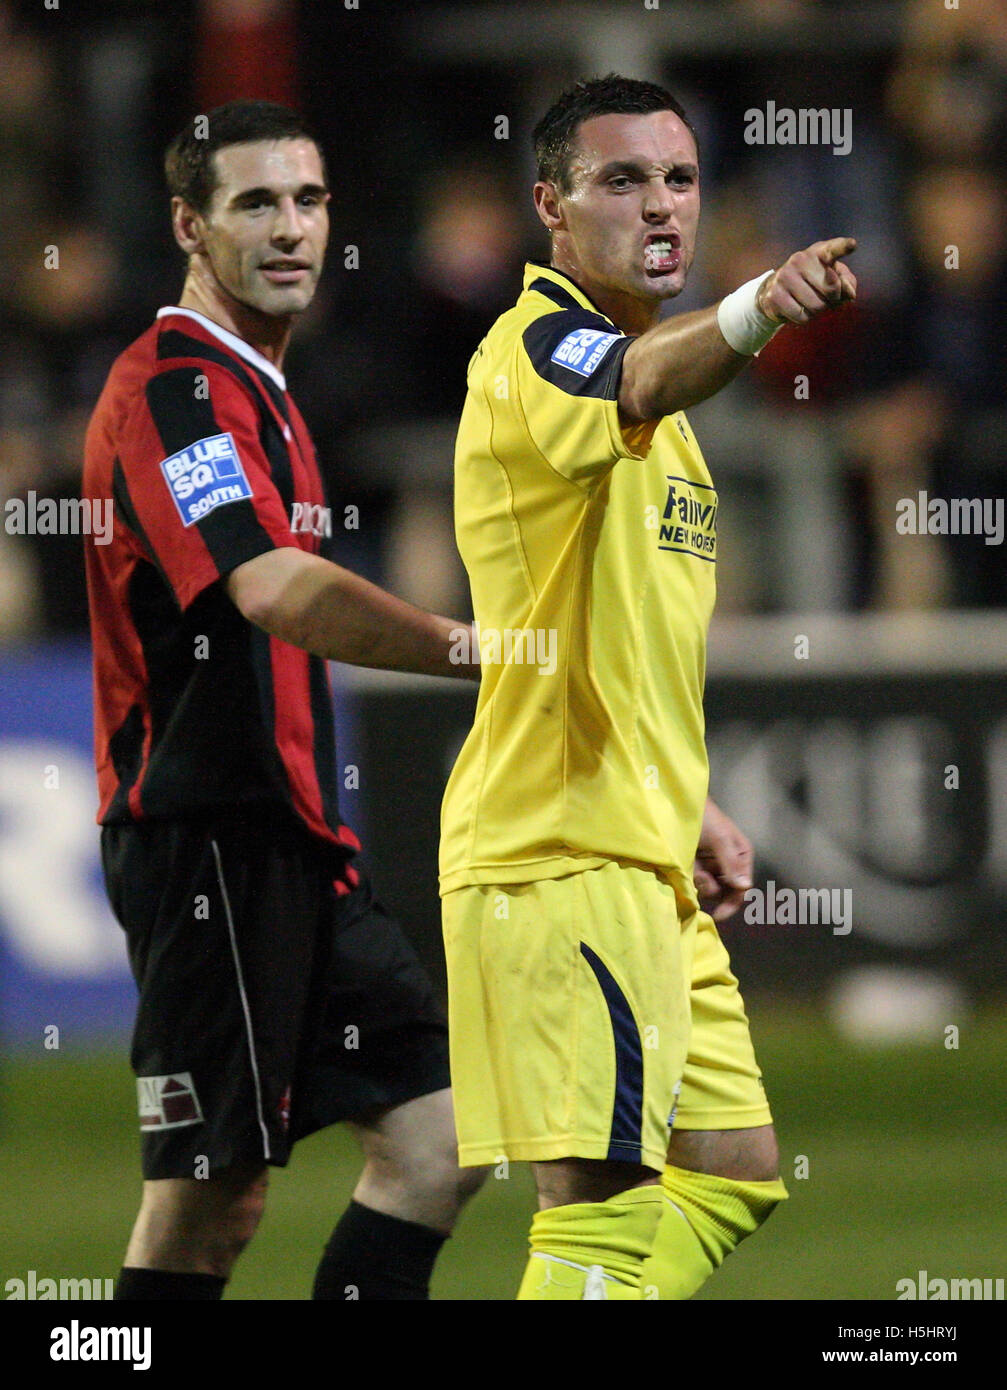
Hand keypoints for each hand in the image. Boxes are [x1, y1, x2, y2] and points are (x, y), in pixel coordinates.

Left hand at [693, 796, 752, 921]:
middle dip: (712, 888)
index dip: (732, 903)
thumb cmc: (703, 817)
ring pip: (710, 888)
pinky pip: (696, 882)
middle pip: (726, 892)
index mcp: (742, 856)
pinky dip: (690, 879)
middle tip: (699, 877)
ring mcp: (712, 866)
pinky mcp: (696, 866)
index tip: (718, 914)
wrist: (676, 805)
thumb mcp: (719, 838)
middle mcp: (730, 864)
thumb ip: (731, 862)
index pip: (742, 888)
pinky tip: (686, 866)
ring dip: (699, 882)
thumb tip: (744, 887)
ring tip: (691, 864)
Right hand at [756, 236, 856, 325]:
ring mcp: (785, 277)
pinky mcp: (775, 295)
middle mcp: (800, 260)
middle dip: (833, 300)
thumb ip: (847, 283)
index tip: (852, 244)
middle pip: (831, 290)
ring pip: (816, 307)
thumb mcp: (832, 277)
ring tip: (809, 302)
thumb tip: (850, 294)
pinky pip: (802, 317)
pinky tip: (798, 308)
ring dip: (818, 311)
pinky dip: (804, 318)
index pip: (832, 249)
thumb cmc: (811, 282)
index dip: (843, 247)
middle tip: (825, 297)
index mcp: (818, 252)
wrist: (774, 288)